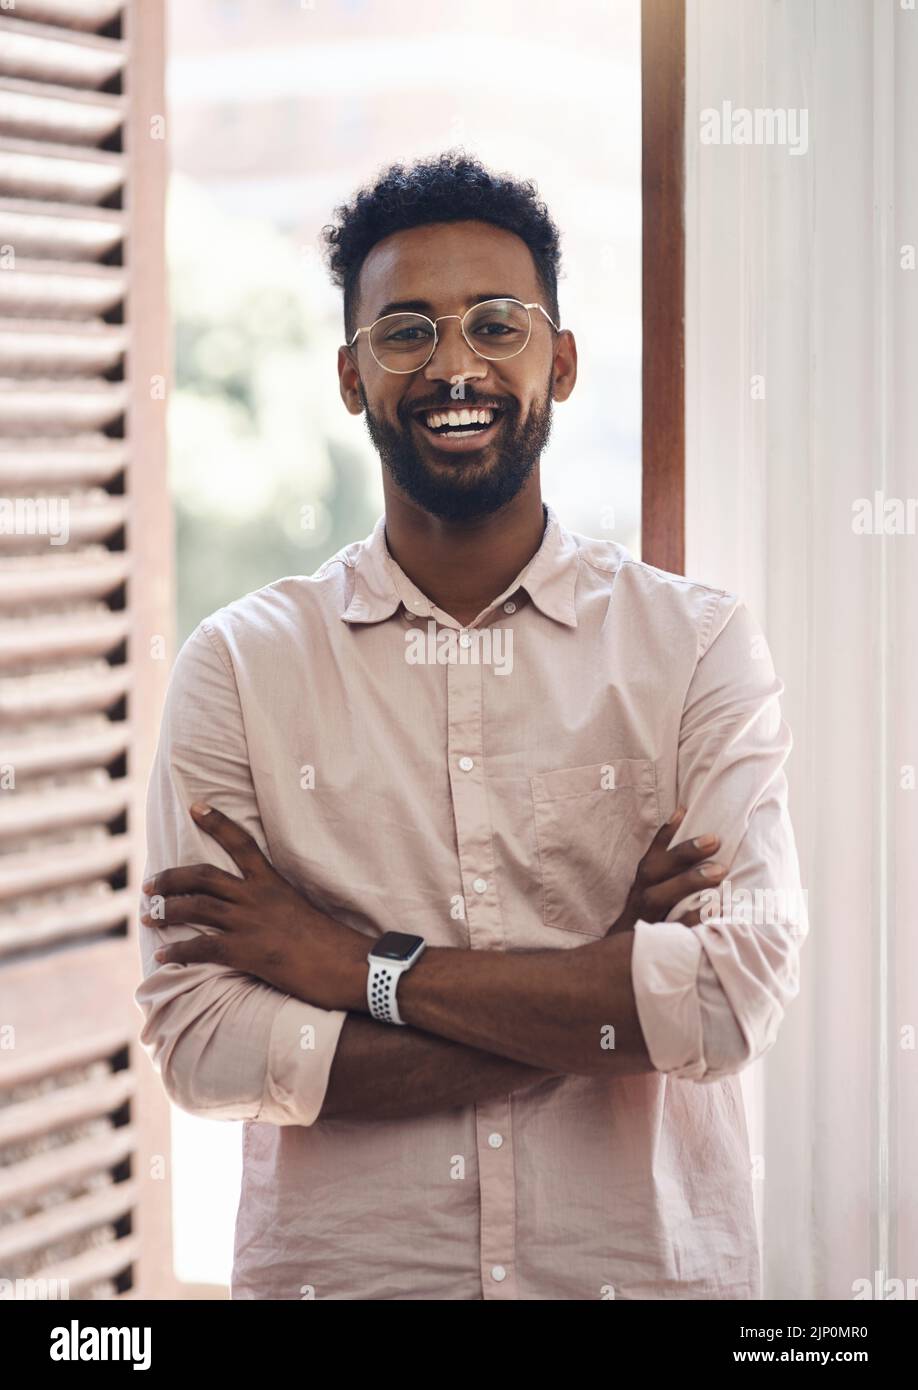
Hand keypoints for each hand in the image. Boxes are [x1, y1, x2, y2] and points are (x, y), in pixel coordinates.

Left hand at [140, 803, 368, 1009]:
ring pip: (196, 908)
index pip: (241, 843)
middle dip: (171, 878)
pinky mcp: (247, 952)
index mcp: (273, 882)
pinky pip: (202, 948)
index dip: (216, 822)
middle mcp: (257, 897)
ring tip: (147, 915)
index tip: (195, 807)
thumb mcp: (302, 910)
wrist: (349, 966)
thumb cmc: (332, 942)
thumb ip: (278, 905)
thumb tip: (264, 911)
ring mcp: (250, 924)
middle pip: (203, 876)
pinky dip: (179, 950)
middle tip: (148, 884)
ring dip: (167, 910)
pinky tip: (163, 955)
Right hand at [607, 805, 725, 935]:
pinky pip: (673, 929)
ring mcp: (646, 919)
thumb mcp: (650, 896)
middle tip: (714, 840)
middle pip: (655, 871)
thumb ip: (669, 873)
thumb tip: (693, 840)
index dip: (665, 833)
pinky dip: (693, 919)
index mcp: (642, 885)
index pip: (652, 855)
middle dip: (683, 854)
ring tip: (720, 871)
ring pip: (660, 896)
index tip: (684, 811)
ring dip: (689, 882)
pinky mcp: (655, 941)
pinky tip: (716, 910)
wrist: (619, 962)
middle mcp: (640, 897)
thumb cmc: (645, 922)